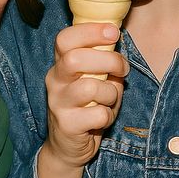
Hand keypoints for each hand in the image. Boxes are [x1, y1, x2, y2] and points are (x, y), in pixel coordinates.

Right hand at [37, 23, 127, 177]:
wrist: (68, 146)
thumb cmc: (87, 106)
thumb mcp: (94, 78)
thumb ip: (103, 60)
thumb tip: (118, 39)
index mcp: (61, 64)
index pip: (65, 39)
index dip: (90, 31)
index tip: (113, 32)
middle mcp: (55, 80)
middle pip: (74, 58)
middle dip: (108, 60)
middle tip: (123, 69)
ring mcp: (58, 103)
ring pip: (90, 88)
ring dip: (111, 93)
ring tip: (110, 99)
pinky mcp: (66, 125)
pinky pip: (97, 114)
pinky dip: (108, 115)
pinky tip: (103, 118)